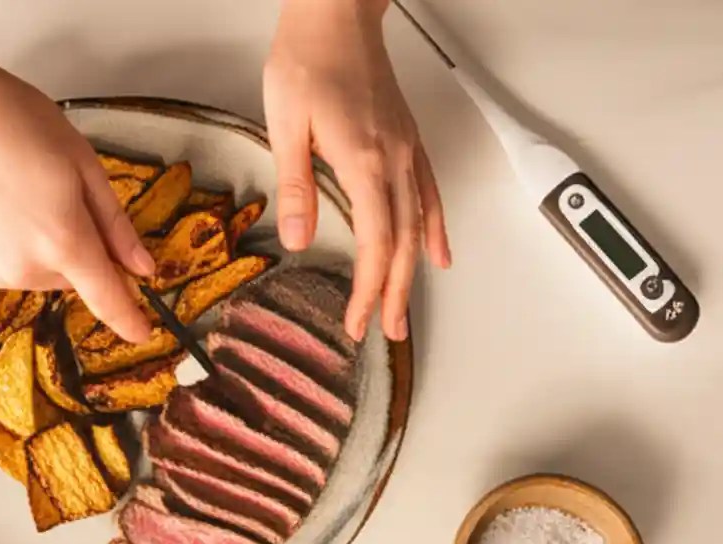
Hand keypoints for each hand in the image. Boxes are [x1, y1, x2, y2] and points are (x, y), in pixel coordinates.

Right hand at [0, 63, 153, 341]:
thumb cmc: (17, 123)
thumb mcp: (83, 164)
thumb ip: (115, 225)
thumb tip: (142, 269)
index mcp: (64, 241)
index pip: (106, 297)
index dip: (128, 319)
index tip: (143, 334)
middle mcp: (25, 269)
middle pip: (68, 276)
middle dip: (72, 248)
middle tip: (52, 197)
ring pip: (33, 273)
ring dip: (35, 248)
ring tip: (12, 195)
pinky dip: (1, 246)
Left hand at [265, 0, 449, 341]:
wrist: (335, 16)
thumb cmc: (307, 60)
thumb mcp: (286, 124)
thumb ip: (296, 184)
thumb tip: (297, 237)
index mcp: (365, 162)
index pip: (374, 243)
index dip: (368, 288)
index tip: (356, 320)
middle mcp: (395, 161)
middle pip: (403, 244)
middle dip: (394, 294)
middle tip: (387, 332)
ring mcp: (406, 151)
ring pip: (419, 225)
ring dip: (413, 273)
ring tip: (406, 311)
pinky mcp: (406, 141)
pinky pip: (429, 196)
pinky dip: (435, 229)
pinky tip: (436, 253)